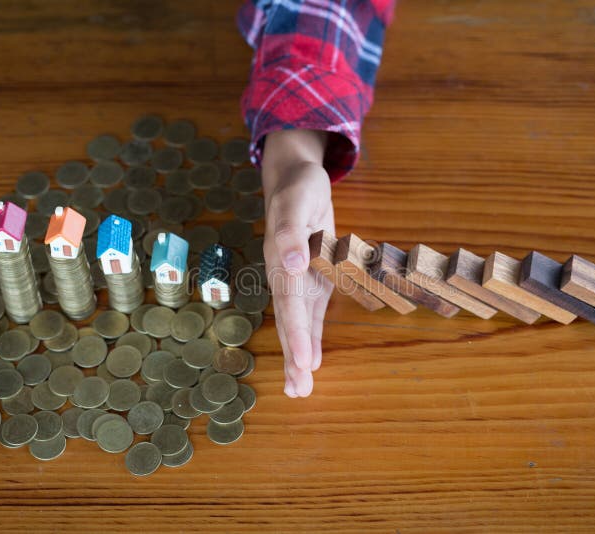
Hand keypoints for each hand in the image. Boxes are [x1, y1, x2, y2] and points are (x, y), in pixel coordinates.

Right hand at [261, 129, 334, 397]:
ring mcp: (299, 282)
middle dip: (294, 358)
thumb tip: (292, 264)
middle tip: (298, 392)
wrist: (295, 180)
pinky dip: (311, 338)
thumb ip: (289, 231)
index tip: (304, 364)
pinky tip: (312, 360)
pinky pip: (311, 315)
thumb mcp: (296, 200)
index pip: (291, 306)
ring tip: (300, 388)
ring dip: (299, 356)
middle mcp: (287, 278)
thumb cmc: (298, 187)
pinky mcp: (312, 280)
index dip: (298, 335)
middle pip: (291, 324)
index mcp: (281, 263)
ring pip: (299, 325)